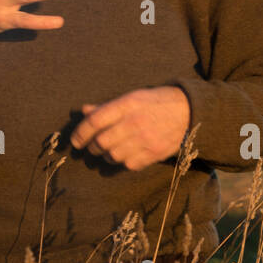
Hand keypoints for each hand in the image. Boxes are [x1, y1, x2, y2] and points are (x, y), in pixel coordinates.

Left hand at [70, 86, 190, 170]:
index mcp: (127, 105)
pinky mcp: (154, 154)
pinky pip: (129, 165)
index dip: (81, 133)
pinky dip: (122, 162)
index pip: (95, 121)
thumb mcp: (131, 97)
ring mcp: (145, 140)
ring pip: (113, 156)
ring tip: (108, 150)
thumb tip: (84, 111)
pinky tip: (124, 155)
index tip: (75, 141)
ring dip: (106, 155)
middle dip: (92, 147)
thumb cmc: (153, 102)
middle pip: (101, 142)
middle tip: (92, 146)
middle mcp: (135, 123)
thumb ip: (107, 107)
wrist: (187, 111)